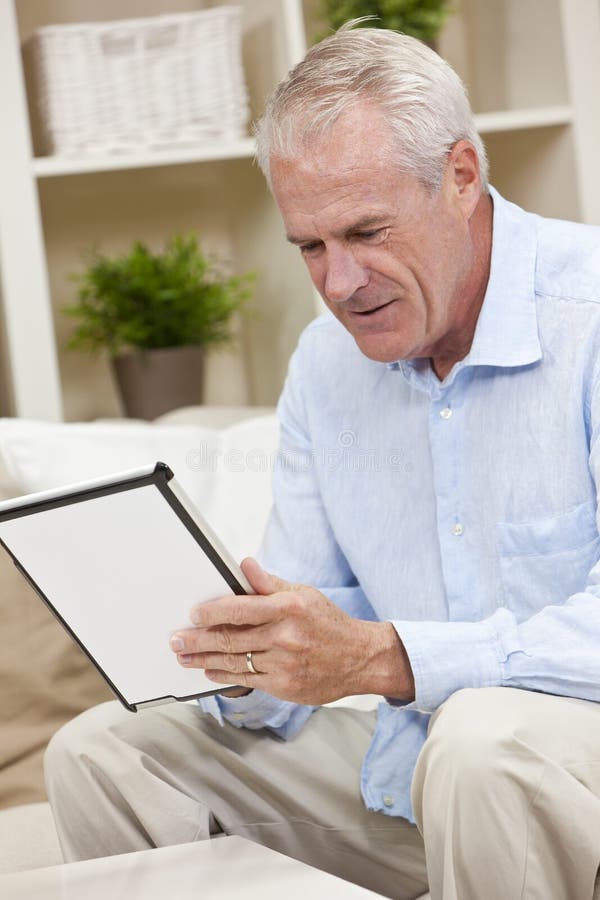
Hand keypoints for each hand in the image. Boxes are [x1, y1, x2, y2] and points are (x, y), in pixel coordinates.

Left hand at [169, 558, 414, 705]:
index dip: (211, 612)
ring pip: (233, 661)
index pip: (239, 609)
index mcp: (288, 608)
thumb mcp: (303, 594)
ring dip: (203, 659)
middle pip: (230, 638)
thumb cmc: (328, 623)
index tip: (192, 614)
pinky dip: (223, 675)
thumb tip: (243, 565)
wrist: (360, 658)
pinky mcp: (284, 686)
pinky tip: (209, 670)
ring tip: (184, 656)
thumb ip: (269, 583)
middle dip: (197, 639)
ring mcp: (284, 664)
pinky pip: (246, 679)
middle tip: (176, 639)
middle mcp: (285, 636)